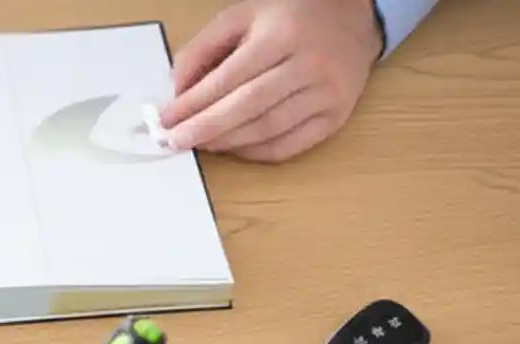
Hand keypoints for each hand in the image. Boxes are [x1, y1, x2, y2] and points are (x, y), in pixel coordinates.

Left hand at [159, 0, 382, 162]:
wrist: (352, 18)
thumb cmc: (290, 17)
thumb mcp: (242, 16)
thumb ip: (203, 49)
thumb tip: (177, 91)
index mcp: (282, 35)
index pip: (229, 78)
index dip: (194, 103)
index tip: (167, 120)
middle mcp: (309, 64)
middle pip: (248, 107)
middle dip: (206, 128)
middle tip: (176, 141)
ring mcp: (327, 93)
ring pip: (268, 129)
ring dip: (227, 142)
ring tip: (201, 144)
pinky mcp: (337, 116)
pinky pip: (290, 145)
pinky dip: (256, 152)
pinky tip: (234, 147)